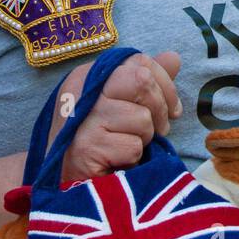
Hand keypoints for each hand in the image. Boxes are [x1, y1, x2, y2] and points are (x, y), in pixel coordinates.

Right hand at [47, 51, 181, 183]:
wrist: (65, 181)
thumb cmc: (99, 140)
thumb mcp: (121, 104)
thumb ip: (146, 80)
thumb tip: (173, 57)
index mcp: (88, 75)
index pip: (139, 61)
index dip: (165, 84)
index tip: (172, 108)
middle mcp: (82, 91)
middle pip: (142, 81)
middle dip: (160, 109)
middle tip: (158, 130)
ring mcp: (82, 118)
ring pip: (142, 117)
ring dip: (145, 138)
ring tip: (127, 146)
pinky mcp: (87, 146)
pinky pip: (133, 146)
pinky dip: (133, 157)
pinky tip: (117, 161)